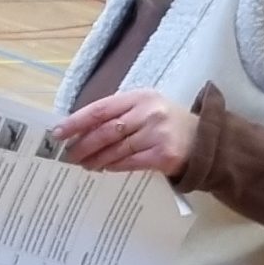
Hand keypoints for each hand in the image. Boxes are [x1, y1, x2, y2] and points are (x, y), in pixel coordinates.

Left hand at [52, 88, 199, 175]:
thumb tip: (79, 131)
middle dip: (82, 145)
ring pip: (115, 150)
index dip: (76, 122)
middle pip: (105, 131)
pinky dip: (113, 166)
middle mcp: (149, 112)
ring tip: (84, 164)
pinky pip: (129, 163)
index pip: (100, 109)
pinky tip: (104, 168)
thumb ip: (118, 115)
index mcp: (141, 96)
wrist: (206, 141)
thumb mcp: (146, 109)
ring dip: (95, 159)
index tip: (57, 133)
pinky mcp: (164, 155)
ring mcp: (158, 133)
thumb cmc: (167, 124)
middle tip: (67, 155)